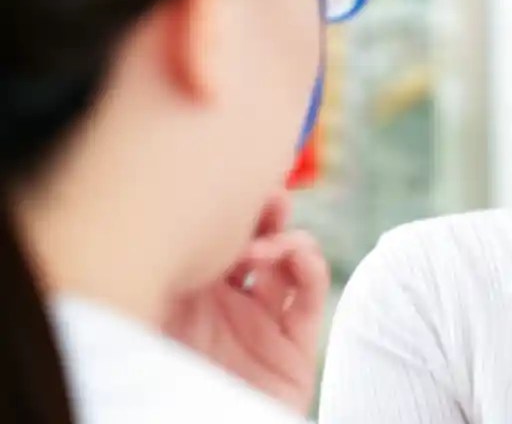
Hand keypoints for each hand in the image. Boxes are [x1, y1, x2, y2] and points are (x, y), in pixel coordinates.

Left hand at [163, 192, 329, 413]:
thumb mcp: (149, 309)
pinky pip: (309, 296)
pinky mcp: (293, 348)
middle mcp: (223, 306)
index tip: (233, 184)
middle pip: (253, 241)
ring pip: (287, 260)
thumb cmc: (153, 378)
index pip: (211, 239)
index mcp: (184, 296)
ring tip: (266, 247)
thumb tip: (183, 213)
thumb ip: (166, 269)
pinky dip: (310, 268)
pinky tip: (296, 259)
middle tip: (265, 198)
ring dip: (286, 239)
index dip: (228, 209)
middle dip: (264, 213)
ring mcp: (261, 325)